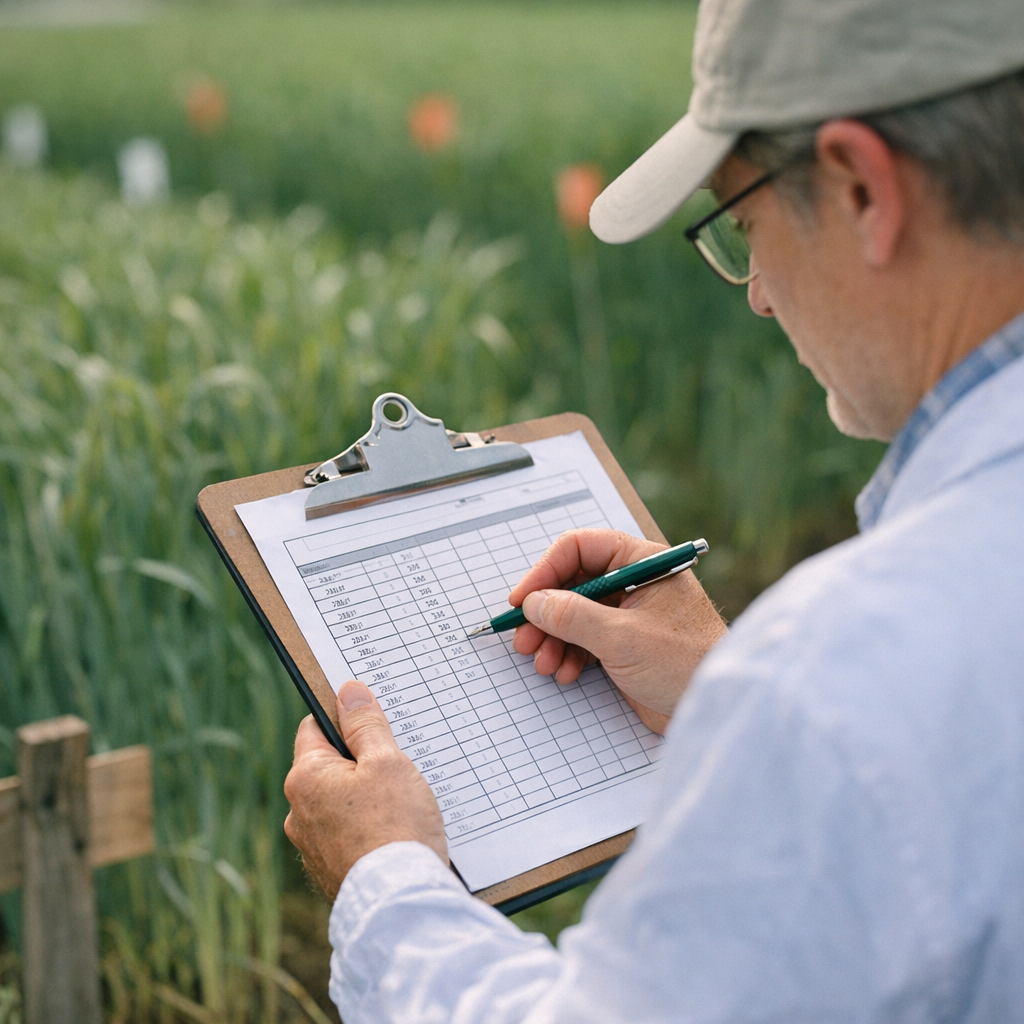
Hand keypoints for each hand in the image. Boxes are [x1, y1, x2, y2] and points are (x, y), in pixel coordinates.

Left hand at [283, 681, 447, 901]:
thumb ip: (366, 725)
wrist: (401, 904)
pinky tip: (396, 832)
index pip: (314, 728)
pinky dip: (368, 828)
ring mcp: (313, 847)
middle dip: (360, 761)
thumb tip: (348, 692)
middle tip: (397, 764)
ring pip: (340, 803)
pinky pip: (348, 835)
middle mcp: (298, 814)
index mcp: (305, 779)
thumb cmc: (396, 827)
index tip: (370, 718)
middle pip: (329, 767)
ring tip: (402, 803)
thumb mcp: (387, 762)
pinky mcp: (332, 872)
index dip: (343, 718)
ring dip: (366, 797)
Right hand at [509, 530, 727, 732]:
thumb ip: (572, 615)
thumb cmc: (686, 664)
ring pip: (575, 614)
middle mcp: (635, 581)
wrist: (716, 709)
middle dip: (546, 612)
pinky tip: (565, 672)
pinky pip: (586, 639)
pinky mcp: (627, 644)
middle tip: (523, 639)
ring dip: (553, 638)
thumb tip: (534, 602)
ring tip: (544, 663)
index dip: (545, 571)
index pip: (580, 548)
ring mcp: (630, 613)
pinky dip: (570, 654)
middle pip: (573, 583)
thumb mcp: (621, 637)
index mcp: (643, 562)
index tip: (522, 599)